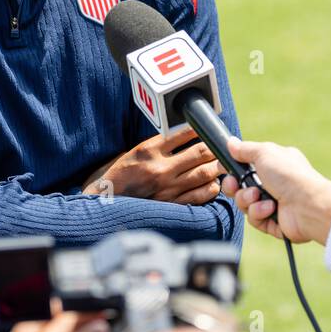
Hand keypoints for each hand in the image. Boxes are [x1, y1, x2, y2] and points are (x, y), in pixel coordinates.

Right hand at [81, 127, 222, 204]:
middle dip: (216, 147)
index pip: (183, 134)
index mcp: (149, 150)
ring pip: (203, 173)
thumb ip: (160, 144)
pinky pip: (199, 195)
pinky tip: (213, 182)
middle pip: (199, 152)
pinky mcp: (171, 203)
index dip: (201, 130)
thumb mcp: (136, 151)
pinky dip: (211, 187)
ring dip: (217, 166)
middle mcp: (160, 167)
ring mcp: (167, 187)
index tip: (208, 128)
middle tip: (223, 145)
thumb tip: (187, 136)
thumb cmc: (122, 174)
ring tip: (223, 162)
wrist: (108, 200)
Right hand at [219, 137, 330, 244]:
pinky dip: (259, 213)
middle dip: (234, 187)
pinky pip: (255, 219)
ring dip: (247, 200)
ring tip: (258, 197)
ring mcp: (274, 204)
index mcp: (273, 165)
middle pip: (241, 187)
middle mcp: (274, 184)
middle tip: (235, 185)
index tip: (225, 170)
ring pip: (245, 204)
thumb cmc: (289, 175)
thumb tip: (231, 143)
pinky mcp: (274, 222)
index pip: (246, 167)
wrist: (307, 205)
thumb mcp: (264, 153)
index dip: (233, 170)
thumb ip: (245, 149)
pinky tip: (270, 209)